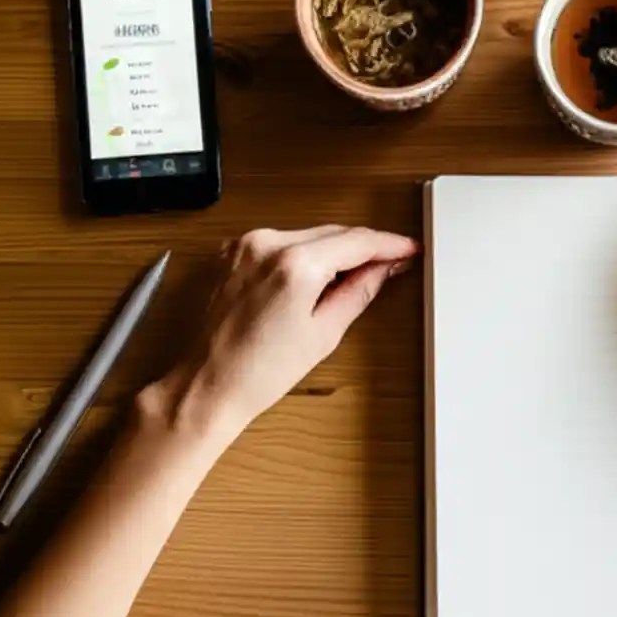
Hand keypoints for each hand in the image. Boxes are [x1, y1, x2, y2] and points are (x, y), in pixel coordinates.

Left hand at [141, 225, 418, 446]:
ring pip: (308, 234)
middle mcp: (269, 243)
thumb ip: (358, 291)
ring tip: (352, 277)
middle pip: (333, 232)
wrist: (208, 384)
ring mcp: (246, 245)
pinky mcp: (232, 252)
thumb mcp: (324, 333)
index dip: (389, 245)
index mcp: (296, 265)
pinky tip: (315, 277)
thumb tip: (383, 268)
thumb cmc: (260, 371)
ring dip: (333, 250)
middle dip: (363, 247)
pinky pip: (281, 241)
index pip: (357, 241)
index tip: (407, 250)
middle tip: (389, 264)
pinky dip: (303, 253)